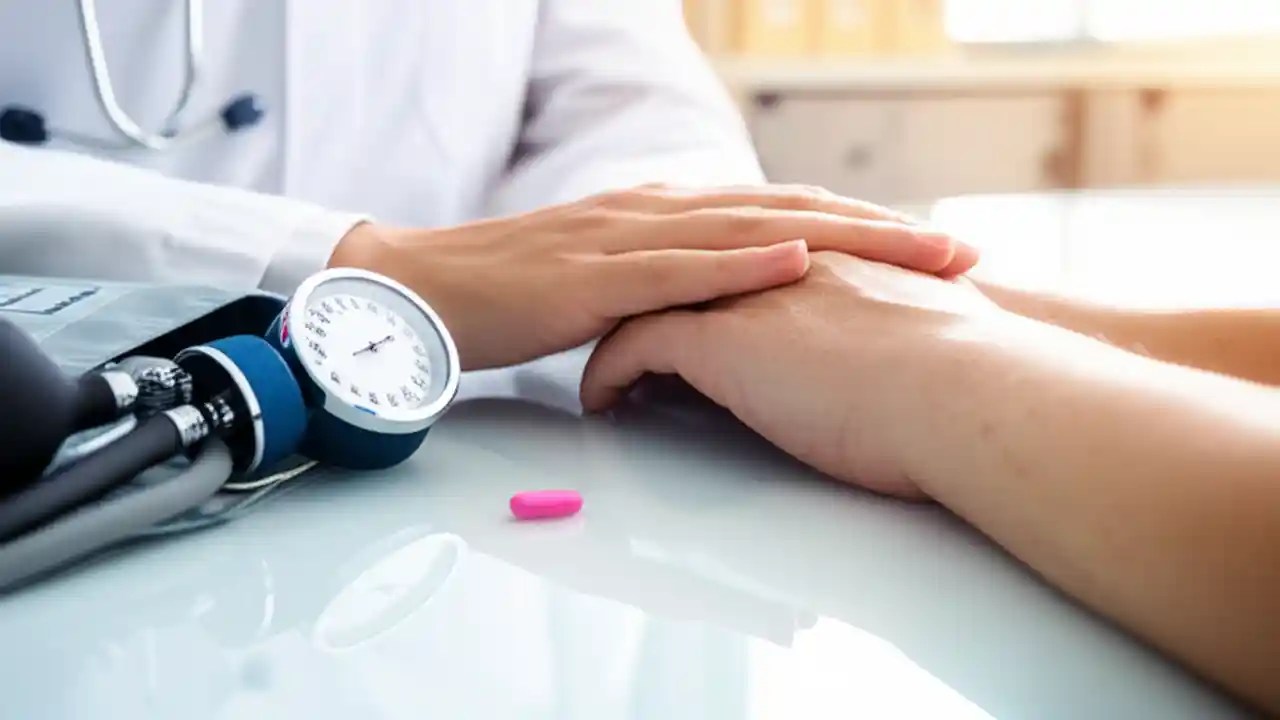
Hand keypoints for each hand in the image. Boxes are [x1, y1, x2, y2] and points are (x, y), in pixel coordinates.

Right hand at [328, 185, 977, 369]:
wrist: (424, 289)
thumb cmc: (516, 294)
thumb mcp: (609, 282)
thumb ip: (669, 282)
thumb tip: (723, 304)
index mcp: (667, 213)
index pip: (780, 213)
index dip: (860, 226)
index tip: (929, 246)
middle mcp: (659, 211)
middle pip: (787, 212)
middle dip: (880, 229)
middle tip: (960, 250)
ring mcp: (628, 238)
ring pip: (750, 230)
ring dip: (839, 239)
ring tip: (914, 249)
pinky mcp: (594, 276)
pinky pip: (679, 269)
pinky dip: (742, 264)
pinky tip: (796, 264)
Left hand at [581, 252, 1002, 497]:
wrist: (965, 389)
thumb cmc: (971, 380)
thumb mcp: (940, 335)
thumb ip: (915, 328)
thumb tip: (929, 356)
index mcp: (830, 258)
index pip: (748, 250)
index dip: (715, 271)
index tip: (693, 298)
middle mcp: (778, 264)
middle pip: (690, 260)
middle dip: (656, 288)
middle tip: (619, 313)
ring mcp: (743, 295)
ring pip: (651, 297)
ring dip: (619, 326)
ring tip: (598, 356)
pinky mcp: (715, 340)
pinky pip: (633, 347)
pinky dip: (609, 372)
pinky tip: (601, 401)